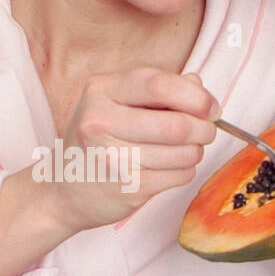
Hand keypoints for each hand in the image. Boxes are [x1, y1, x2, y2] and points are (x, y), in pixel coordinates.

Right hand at [47, 68, 219, 233]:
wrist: (63, 191)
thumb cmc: (97, 142)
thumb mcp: (117, 103)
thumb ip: (158, 90)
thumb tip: (200, 88)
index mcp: (101, 91)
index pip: (159, 84)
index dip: (195, 96)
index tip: (211, 107)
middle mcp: (100, 122)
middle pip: (177, 124)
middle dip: (203, 129)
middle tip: (207, 131)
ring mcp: (112, 158)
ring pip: (183, 153)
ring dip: (195, 152)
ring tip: (185, 151)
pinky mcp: (127, 188)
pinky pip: (178, 175)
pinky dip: (185, 171)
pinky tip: (170, 168)